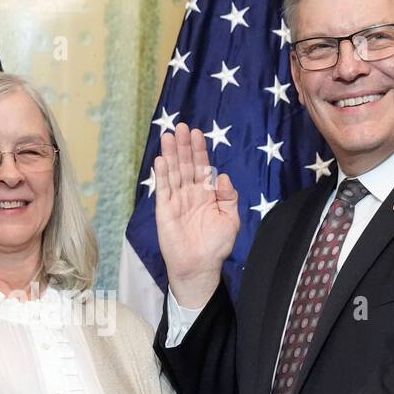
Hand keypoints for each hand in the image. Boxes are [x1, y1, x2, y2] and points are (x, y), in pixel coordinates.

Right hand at [154, 123, 240, 308]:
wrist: (200, 267)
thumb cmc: (216, 246)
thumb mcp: (231, 220)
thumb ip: (229, 197)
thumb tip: (224, 176)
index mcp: (206, 194)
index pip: (202, 167)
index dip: (200, 150)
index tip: (197, 133)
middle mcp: (190, 194)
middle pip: (186, 165)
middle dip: (184, 146)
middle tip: (181, 126)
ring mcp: (176, 201)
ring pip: (173, 173)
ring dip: (171, 154)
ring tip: (169, 136)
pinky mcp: (165, 211)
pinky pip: (163, 190)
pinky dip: (162, 175)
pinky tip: (161, 160)